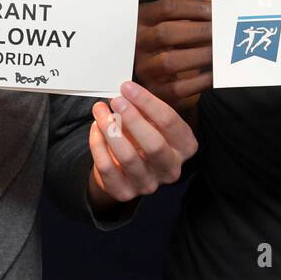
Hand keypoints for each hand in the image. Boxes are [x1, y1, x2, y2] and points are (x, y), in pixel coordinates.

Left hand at [86, 80, 198, 209]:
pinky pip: (108, 169)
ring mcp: (149, 184)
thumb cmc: (143, 136)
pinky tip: (95, 129)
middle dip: (132, 119)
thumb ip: (144, 107)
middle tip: (116, 100)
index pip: (169, 123)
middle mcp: (171, 169)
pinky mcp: (125, 192)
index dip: (147, 102)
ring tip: (100, 111)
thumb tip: (126, 91)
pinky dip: (98, 145)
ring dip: (110, 130)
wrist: (126, 167)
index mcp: (185, 147)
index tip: (127, 87)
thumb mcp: (151, 119)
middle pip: (154, 145)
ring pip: (128, 157)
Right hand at [133, 0, 214, 115]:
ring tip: (220, 51)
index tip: (217, 11)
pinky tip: (215, 73)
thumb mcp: (178, 21)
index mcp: (143, 19)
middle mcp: (138, 43)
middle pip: (166, 33)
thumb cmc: (172, 42)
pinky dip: (200, 81)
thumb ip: (198, 10)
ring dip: (201, 55)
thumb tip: (218, 1)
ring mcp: (143, 68)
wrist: (158, 75)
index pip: (168, 7)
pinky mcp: (154, 91)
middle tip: (221, 32)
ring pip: (169, 61)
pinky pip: (178, 88)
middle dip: (199, 31)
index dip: (196, 8)